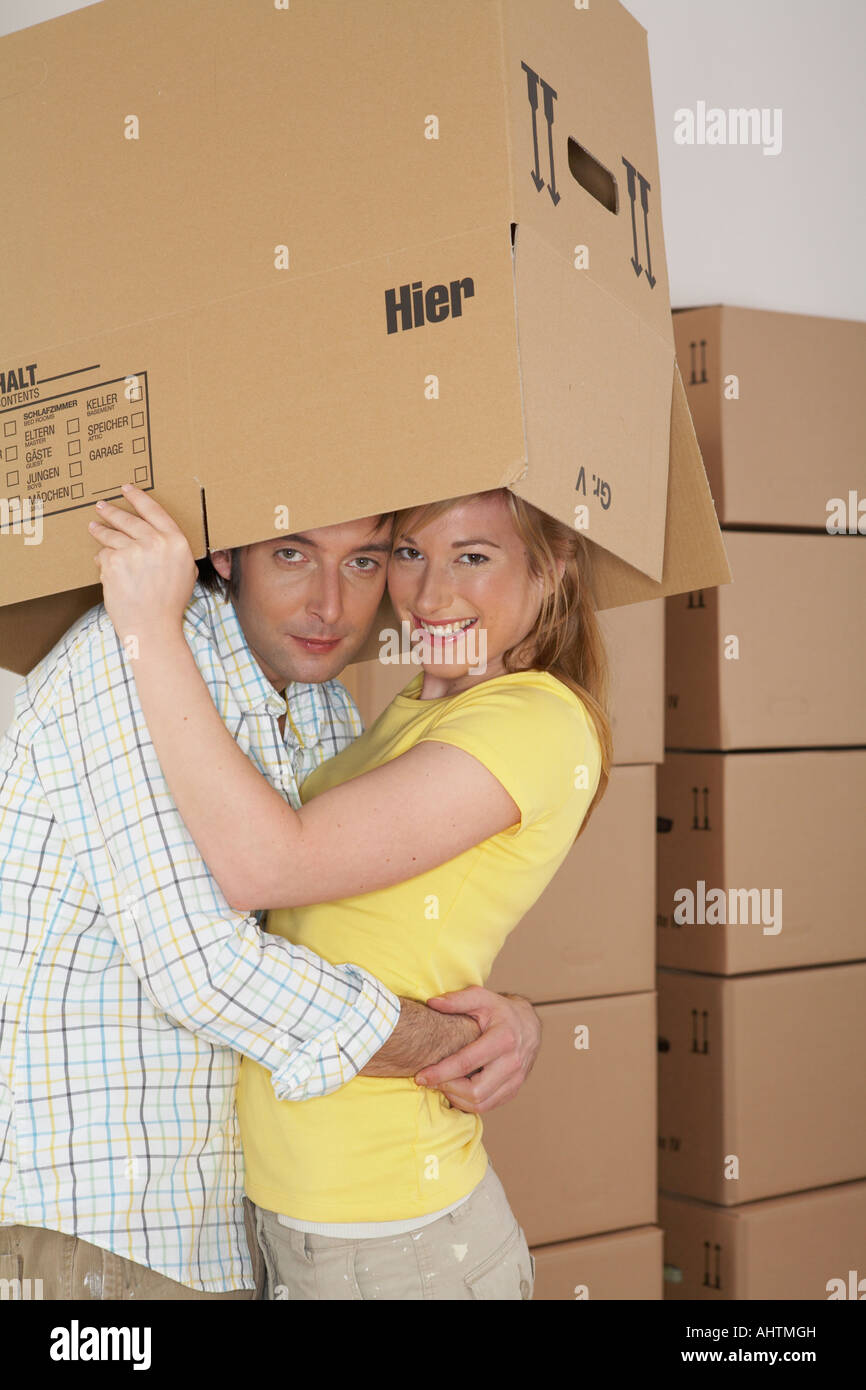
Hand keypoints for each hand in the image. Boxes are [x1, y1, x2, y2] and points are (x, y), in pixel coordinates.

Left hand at [88, 484, 197, 642]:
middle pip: (128, 519)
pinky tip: (107, 568)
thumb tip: (165, 538)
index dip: (138, 497)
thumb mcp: (187, 573)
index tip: (127, 488)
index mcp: (176, 542)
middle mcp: (155, 542)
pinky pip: (103, 555)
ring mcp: (133, 551)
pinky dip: (103, 561)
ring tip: (94, 527)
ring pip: (110, 534)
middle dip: (112, 511)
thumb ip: (176, 551)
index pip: (154, 511)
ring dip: (100, 530)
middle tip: (101, 506)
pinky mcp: (113, 562)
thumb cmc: (170, 604)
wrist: (153, 626)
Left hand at [414, 987, 540, 1114]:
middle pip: (475, 1091)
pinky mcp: (514, 1090)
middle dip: (447, 1088)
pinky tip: (455, 1089)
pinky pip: (487, 1106)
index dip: (440, 1072)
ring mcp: (516, 1079)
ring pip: (480, 1103)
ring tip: (441, 1084)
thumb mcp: (481, 997)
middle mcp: (513, 1062)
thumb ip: (456, 1000)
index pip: (466, 1063)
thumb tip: (432, 1003)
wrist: (529, 1023)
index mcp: (504, 1039)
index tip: (421, 1076)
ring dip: (455, 1097)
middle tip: (430, 1080)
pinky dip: (467, 1103)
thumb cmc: (500, 1010)